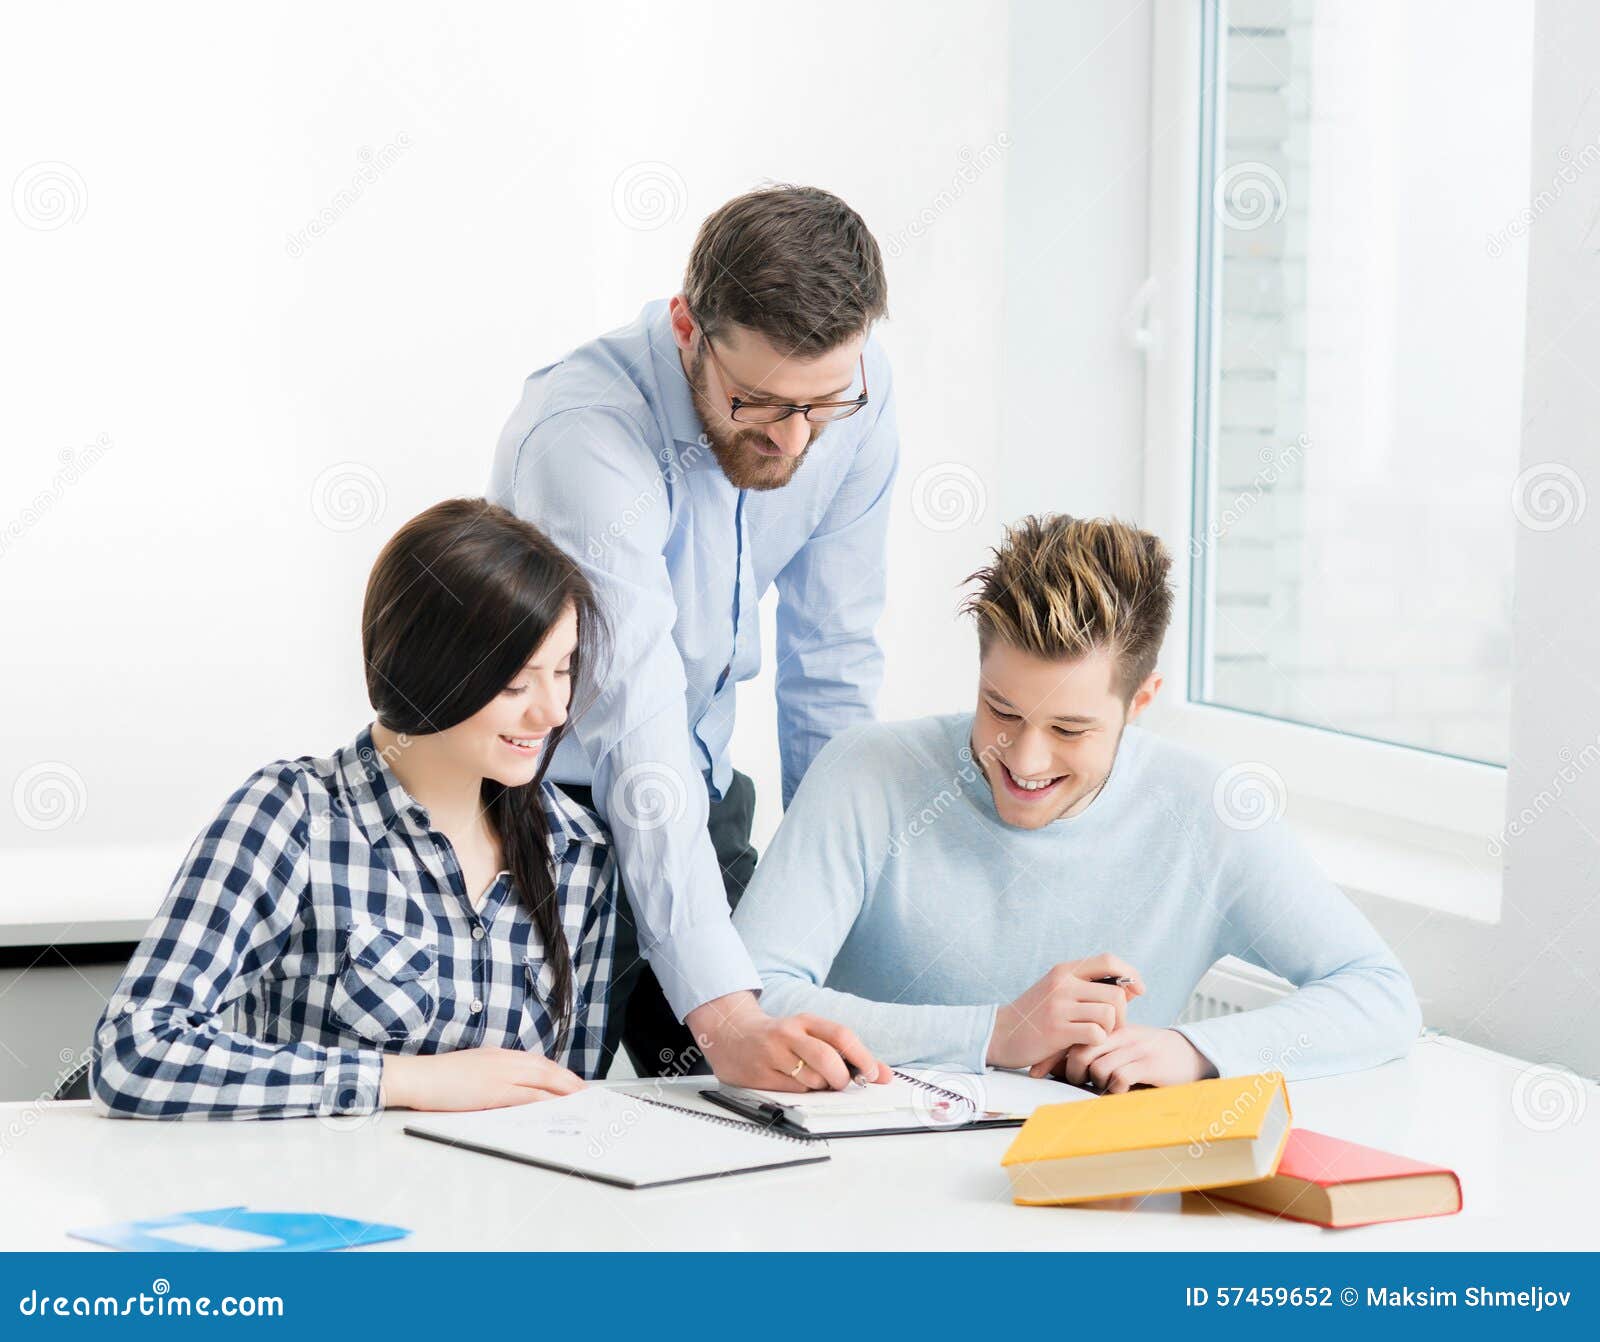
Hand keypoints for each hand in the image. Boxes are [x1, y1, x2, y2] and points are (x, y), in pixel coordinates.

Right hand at [380, 1047, 585, 1110]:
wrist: (417, 1076)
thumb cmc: (438, 1078)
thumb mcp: (472, 1070)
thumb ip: (493, 1076)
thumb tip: (510, 1090)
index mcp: (499, 1055)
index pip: (537, 1062)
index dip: (558, 1072)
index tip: (572, 1082)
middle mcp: (504, 1060)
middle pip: (546, 1069)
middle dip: (569, 1081)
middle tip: (586, 1093)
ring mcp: (500, 1074)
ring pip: (542, 1080)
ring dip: (564, 1090)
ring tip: (580, 1101)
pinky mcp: (493, 1090)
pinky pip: (526, 1096)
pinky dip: (544, 1101)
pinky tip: (556, 1107)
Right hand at [686, 991, 889, 1091]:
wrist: (731, 1035)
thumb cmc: (780, 1038)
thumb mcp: (811, 1034)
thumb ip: (847, 1052)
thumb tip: (883, 1075)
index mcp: (805, 1020)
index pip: (842, 1036)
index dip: (863, 1058)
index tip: (874, 1075)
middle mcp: (788, 1035)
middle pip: (827, 1060)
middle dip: (841, 1079)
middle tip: (842, 1084)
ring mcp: (772, 1055)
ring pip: (811, 1081)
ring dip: (821, 1088)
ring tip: (813, 1080)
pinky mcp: (760, 1076)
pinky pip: (794, 1093)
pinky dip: (803, 1093)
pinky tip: (796, 1084)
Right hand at [986, 953, 1145, 1069]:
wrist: (1000, 1034)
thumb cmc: (1036, 1016)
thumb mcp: (1059, 992)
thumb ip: (1091, 989)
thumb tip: (1132, 988)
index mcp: (1065, 970)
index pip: (1109, 960)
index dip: (1131, 974)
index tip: (1138, 991)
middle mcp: (1063, 983)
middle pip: (1116, 993)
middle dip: (1122, 1014)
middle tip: (1111, 1027)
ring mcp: (1059, 1006)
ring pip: (1109, 1014)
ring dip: (1110, 1029)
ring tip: (1097, 1036)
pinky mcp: (1057, 1030)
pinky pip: (1096, 1034)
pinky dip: (1097, 1042)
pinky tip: (1084, 1045)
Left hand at [1035, 1024, 1217, 1093]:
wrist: (1188, 1054)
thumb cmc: (1147, 1055)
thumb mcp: (1120, 1047)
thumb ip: (1095, 1051)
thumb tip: (1057, 1066)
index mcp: (1108, 1028)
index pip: (1072, 1037)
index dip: (1051, 1057)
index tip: (1035, 1071)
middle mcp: (1119, 1034)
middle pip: (1080, 1050)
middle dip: (1072, 1073)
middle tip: (1079, 1082)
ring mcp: (1134, 1048)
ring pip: (1098, 1067)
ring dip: (1096, 1083)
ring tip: (1103, 1087)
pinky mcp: (1149, 1063)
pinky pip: (1121, 1077)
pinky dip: (1115, 1089)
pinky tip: (1121, 1091)